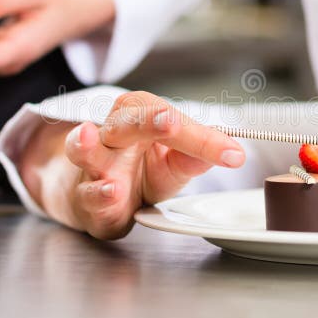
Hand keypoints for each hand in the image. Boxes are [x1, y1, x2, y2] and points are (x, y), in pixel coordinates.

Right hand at [19, 91, 246, 239]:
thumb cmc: (140, 173)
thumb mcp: (174, 165)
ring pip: (88, 150)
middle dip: (148, 121)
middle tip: (170, 122)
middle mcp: (113, 133)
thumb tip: (231, 151)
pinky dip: (99, 193)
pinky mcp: (86, 196)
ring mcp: (94, 164)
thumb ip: (196, 156)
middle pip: (128, 121)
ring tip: (89, 137)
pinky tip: (111, 191)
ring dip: (89, 145)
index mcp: (139, 116)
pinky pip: (89, 192)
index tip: (232, 154)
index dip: (202, 137)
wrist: (100, 200)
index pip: (170, 118)